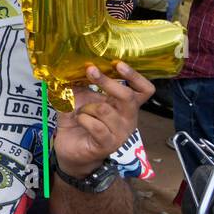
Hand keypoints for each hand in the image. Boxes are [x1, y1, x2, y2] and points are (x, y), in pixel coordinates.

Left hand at [53, 62, 152, 176]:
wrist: (69, 149)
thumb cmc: (78, 122)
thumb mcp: (78, 98)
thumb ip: (80, 83)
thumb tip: (73, 65)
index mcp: (125, 105)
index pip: (144, 90)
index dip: (135, 77)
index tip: (118, 64)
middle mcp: (127, 118)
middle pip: (128, 97)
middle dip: (107, 82)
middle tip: (91, 71)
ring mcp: (120, 133)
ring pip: (105, 110)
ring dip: (87, 107)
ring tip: (81, 112)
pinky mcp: (108, 144)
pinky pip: (96, 126)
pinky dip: (83, 119)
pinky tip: (79, 121)